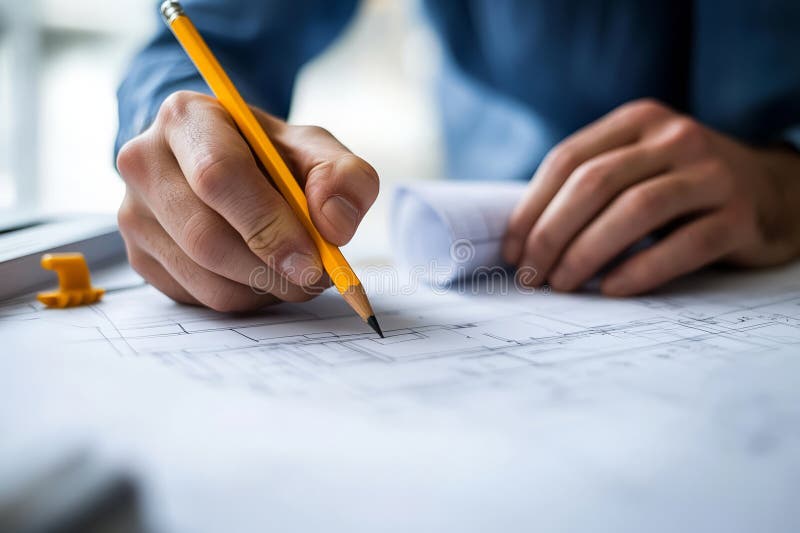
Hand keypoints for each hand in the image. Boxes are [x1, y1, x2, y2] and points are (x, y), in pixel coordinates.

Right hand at [117, 91, 378, 310]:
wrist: (228, 164)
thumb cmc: (271, 157)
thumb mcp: (317, 150)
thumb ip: (344, 177)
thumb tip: (335, 224)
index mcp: (187, 118)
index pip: (219, 176)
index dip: (269, 225)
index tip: (312, 261)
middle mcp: (144, 162)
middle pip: (207, 237)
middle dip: (272, 269)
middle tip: (317, 278)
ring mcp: (134, 213)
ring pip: (204, 278)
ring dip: (263, 289)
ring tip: (296, 272)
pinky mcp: (139, 257)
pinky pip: (198, 298)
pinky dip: (244, 298)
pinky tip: (262, 273)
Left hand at [502, 98, 799, 295]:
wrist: (775, 194)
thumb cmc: (683, 191)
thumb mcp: (638, 168)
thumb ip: (590, 187)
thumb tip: (523, 241)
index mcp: (638, 120)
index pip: (568, 159)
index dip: (531, 208)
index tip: (511, 251)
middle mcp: (675, 137)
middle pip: (594, 183)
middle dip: (550, 234)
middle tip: (530, 277)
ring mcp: (712, 174)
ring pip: (634, 209)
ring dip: (586, 253)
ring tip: (562, 285)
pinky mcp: (741, 216)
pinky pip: (683, 245)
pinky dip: (641, 270)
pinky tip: (612, 290)